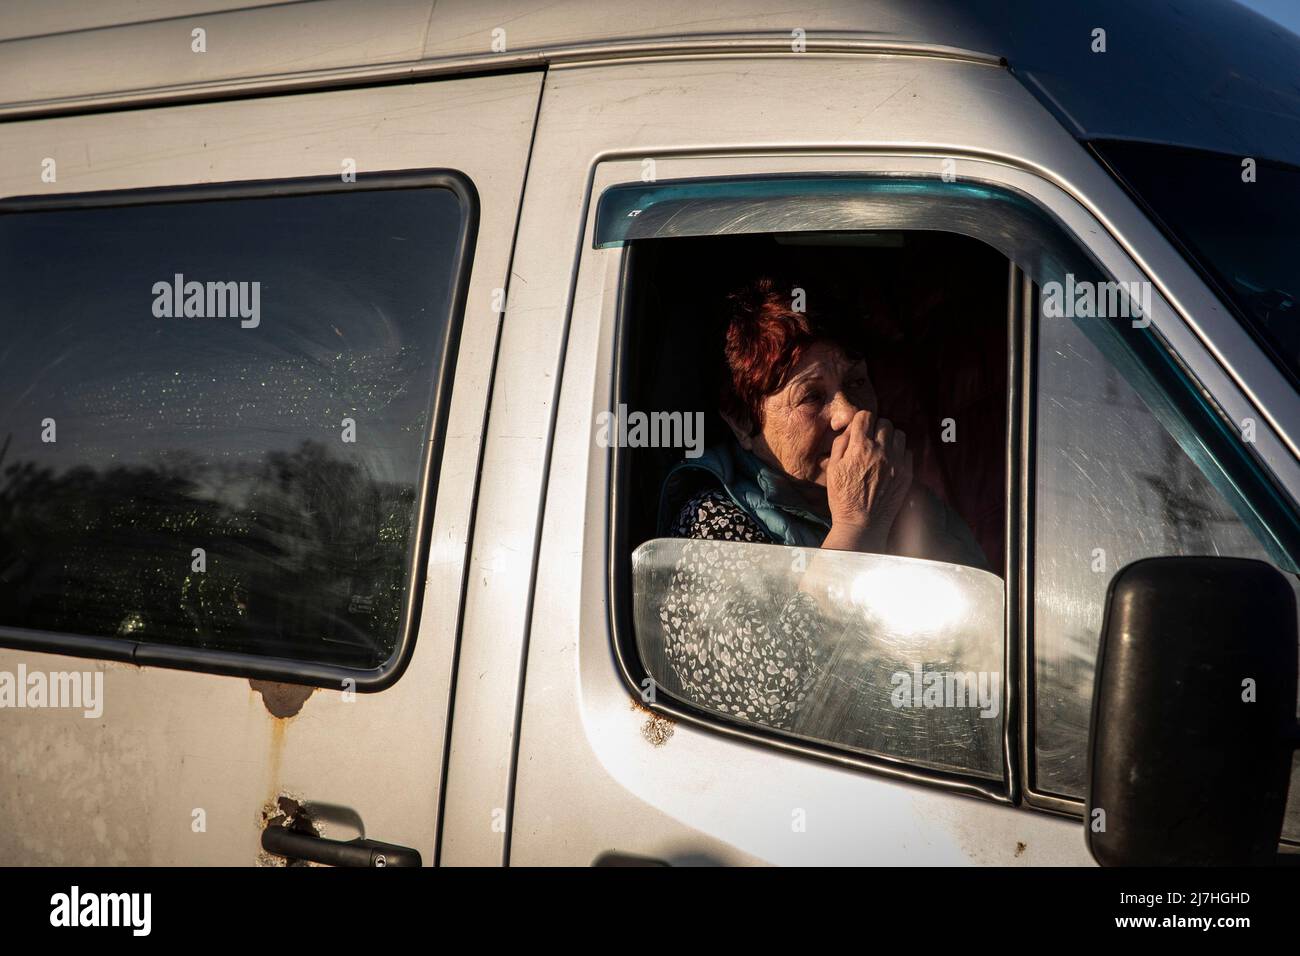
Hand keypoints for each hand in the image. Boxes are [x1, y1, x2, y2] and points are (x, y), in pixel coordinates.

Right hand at [823, 409, 912, 551]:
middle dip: (876, 427)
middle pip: (884, 422)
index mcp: (860, 448)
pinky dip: (900, 453)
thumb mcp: (833, 469)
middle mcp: (881, 452)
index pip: (866, 416)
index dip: (861, 420)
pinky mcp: (906, 474)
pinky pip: (908, 452)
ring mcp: (896, 463)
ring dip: (890, 437)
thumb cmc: (843, 497)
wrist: (862, 523)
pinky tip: (891, 462)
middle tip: (870, 439)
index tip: (860, 428)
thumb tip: (850, 429)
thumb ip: (841, 444)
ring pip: (899, 434)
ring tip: (883, 448)